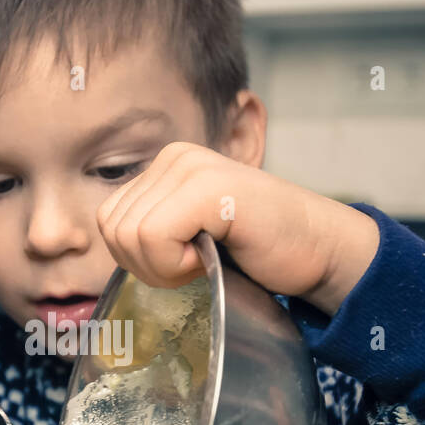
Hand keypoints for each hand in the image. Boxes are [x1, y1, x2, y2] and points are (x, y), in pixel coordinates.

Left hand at [96, 143, 379, 315]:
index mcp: (165, 167)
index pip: (108, 221)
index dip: (139, 258)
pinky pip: (153, 237)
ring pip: (128, 236)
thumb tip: (105, 249)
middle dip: (148, 266)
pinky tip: (211, 256)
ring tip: (205, 258)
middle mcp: (174, 157)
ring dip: (164, 267)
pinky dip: (176, 265)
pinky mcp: (206, 187)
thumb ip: (152, 233)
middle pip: (112, 230)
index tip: (185, 261)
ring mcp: (190, 167)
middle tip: (195, 265)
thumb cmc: (260, 251)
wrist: (319, 250)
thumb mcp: (191, 237)